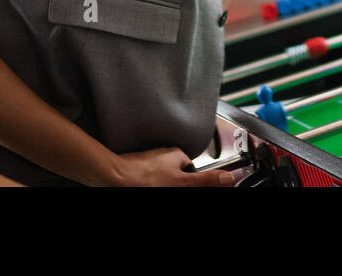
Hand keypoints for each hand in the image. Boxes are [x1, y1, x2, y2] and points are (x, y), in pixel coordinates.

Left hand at [110, 146, 235, 186]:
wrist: (114, 179)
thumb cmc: (144, 180)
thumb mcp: (180, 183)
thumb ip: (205, 180)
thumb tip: (228, 177)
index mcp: (177, 154)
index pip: (191, 168)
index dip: (190, 181)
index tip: (185, 186)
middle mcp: (163, 154)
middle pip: (177, 172)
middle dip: (174, 182)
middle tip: (167, 187)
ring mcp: (148, 160)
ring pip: (160, 175)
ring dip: (159, 182)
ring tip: (153, 186)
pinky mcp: (135, 166)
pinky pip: (147, 177)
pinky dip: (148, 182)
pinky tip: (145, 185)